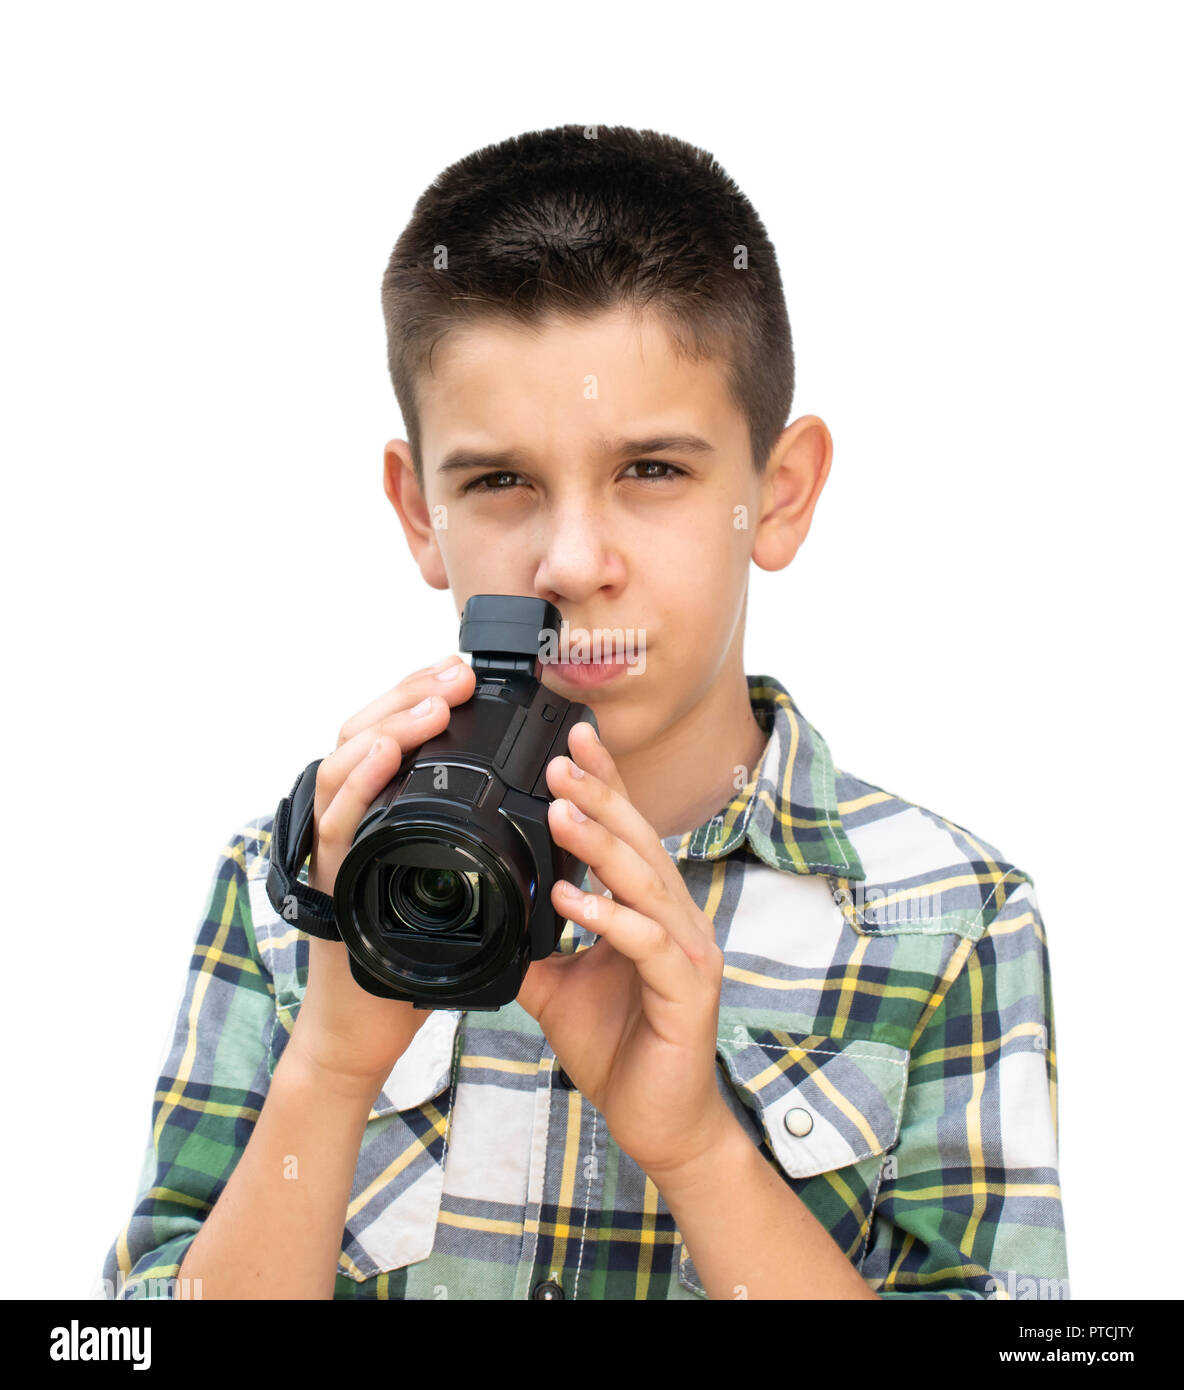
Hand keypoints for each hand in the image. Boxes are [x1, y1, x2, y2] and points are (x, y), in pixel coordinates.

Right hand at [286, 653, 476, 1095]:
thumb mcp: (444, 883)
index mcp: (378, 816)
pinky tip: (384, 754)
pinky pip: (338, 824)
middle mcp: (347, 822)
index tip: (465, 672)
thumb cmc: (407, 957)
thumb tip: (519, 799)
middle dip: (410, 696)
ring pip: (344, 765)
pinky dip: (359, 784)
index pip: (387, 736)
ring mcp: (334, 848)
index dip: (420, 696)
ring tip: (433, 701)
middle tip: (457, 673)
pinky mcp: (332, 881)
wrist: (366, 1030)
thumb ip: (462, 840)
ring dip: (390, 726)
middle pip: (362, 734)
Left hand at [515, 721, 734, 1178]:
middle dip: (599, 794)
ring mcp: (688, 949)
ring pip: (645, 880)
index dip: (602, 783)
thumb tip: (484, 913)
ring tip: (561, 809)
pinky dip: (609, 917)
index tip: (571, 739)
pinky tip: (571, 901)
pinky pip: (647, 942)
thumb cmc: (620, 1046)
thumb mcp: (558, 988)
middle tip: (559, 756)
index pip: (624, 832)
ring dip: (601, 843)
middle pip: (638, 840)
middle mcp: (674, 917)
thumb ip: (530, 945)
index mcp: (647, 908)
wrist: (659, 1120)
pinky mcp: (688, 988)